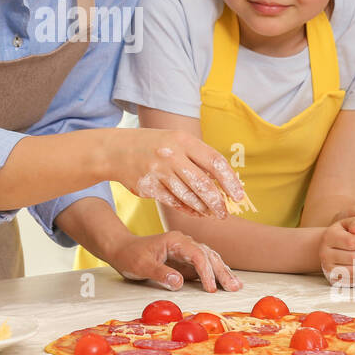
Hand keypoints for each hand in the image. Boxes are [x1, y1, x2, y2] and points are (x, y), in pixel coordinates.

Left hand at [107, 230, 242, 292]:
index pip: (197, 254)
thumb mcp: (141, 266)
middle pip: (208, 255)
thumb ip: (160, 273)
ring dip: (222, 272)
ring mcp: (186, 251)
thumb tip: (178, 282)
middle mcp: (184, 243)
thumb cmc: (130, 256)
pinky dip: (215, 273)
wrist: (122, 249)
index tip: (210, 289)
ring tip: (236, 285)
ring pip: (210, 259)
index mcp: (175, 240)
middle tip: (234, 287)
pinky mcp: (185, 260)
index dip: (206, 272)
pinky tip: (226, 281)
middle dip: (222, 271)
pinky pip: (204, 266)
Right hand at [113, 129, 245, 219]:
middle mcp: (172, 154)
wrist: (115, 150)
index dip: (230, 181)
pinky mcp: (148, 186)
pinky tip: (195, 212)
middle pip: (203, 184)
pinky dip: (187, 209)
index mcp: (183, 140)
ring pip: (189, 196)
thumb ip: (198, 158)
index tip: (239, 196)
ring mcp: (159, 171)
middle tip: (225, 213)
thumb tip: (225, 181)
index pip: (215, 162)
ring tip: (212, 214)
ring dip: (203, 208)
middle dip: (218, 202)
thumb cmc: (153, 145)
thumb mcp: (176, 142)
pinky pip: (173, 202)